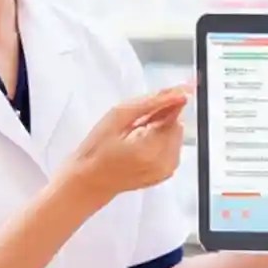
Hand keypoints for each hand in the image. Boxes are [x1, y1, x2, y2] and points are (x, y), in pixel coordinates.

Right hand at [63, 86, 190, 205]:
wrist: (90, 181)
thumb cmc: (96, 150)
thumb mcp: (117, 117)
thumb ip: (150, 103)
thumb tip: (177, 93)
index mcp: (151, 149)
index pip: (175, 115)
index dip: (173, 100)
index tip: (178, 87)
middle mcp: (164, 163)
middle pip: (177, 124)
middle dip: (162, 117)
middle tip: (138, 120)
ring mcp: (166, 170)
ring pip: (176, 134)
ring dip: (161, 128)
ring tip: (136, 133)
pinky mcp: (166, 173)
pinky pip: (173, 146)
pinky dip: (160, 140)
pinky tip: (141, 142)